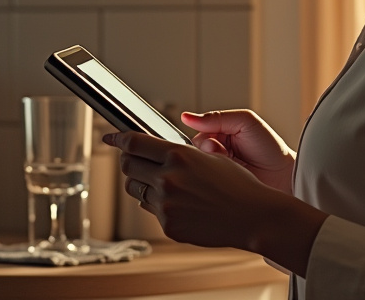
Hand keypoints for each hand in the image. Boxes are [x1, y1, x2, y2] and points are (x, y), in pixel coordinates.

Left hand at [105, 130, 325, 271]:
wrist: (254, 217)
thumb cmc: (238, 185)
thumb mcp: (209, 157)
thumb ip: (177, 154)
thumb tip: (153, 150)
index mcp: (178, 156)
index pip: (134, 143)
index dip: (119, 139)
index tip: (111, 139)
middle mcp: (168, 178)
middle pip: (128, 166)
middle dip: (130, 162)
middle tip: (139, 163)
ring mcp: (166, 204)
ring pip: (136, 190)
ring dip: (143, 184)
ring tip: (167, 186)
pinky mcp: (168, 225)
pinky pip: (151, 210)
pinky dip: (159, 205)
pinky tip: (180, 204)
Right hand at [180, 109, 294, 193]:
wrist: (283, 176)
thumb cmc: (269, 147)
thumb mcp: (245, 121)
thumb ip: (216, 118)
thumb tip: (187, 117)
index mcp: (219, 133)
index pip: (197, 132)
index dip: (203, 134)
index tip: (215, 139)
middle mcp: (215, 152)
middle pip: (194, 150)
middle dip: (207, 150)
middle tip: (225, 152)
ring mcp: (215, 170)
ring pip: (197, 165)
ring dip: (211, 163)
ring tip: (231, 164)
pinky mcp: (216, 186)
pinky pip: (202, 180)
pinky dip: (212, 177)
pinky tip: (228, 175)